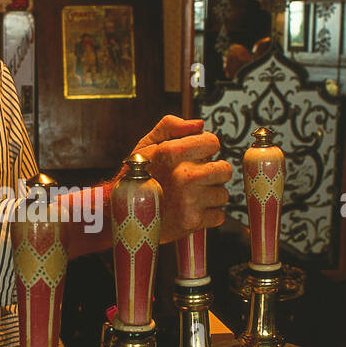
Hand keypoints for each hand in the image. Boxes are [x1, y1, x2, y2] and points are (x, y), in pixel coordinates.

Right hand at [130, 114, 231, 242]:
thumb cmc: (135, 177)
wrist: (120, 214)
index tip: (196, 156)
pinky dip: (207, 215)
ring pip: (222, 194)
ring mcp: (189, 200)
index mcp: (172, 152)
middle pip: (224, 169)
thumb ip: (171, 126)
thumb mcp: (146, 145)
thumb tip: (199, 124)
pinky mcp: (192, 221)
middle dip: (213, 173)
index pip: (212, 142)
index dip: (205, 148)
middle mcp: (183, 176)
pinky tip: (190, 211)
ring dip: (209, 196)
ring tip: (189, 196)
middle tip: (196, 178)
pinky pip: (218, 215)